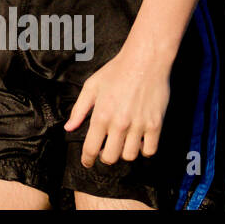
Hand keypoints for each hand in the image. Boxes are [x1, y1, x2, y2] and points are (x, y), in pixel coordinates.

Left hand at [64, 43, 170, 167]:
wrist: (145, 61)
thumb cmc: (116, 71)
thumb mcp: (91, 86)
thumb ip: (79, 110)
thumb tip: (69, 128)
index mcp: (101, 115)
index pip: (91, 148)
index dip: (87, 159)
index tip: (87, 162)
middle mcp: (119, 124)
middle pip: (111, 157)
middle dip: (105, 157)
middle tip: (106, 150)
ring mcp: (139, 126)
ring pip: (130, 156)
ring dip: (124, 153)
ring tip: (123, 143)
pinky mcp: (155, 125)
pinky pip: (149, 150)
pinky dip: (143, 150)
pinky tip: (139, 141)